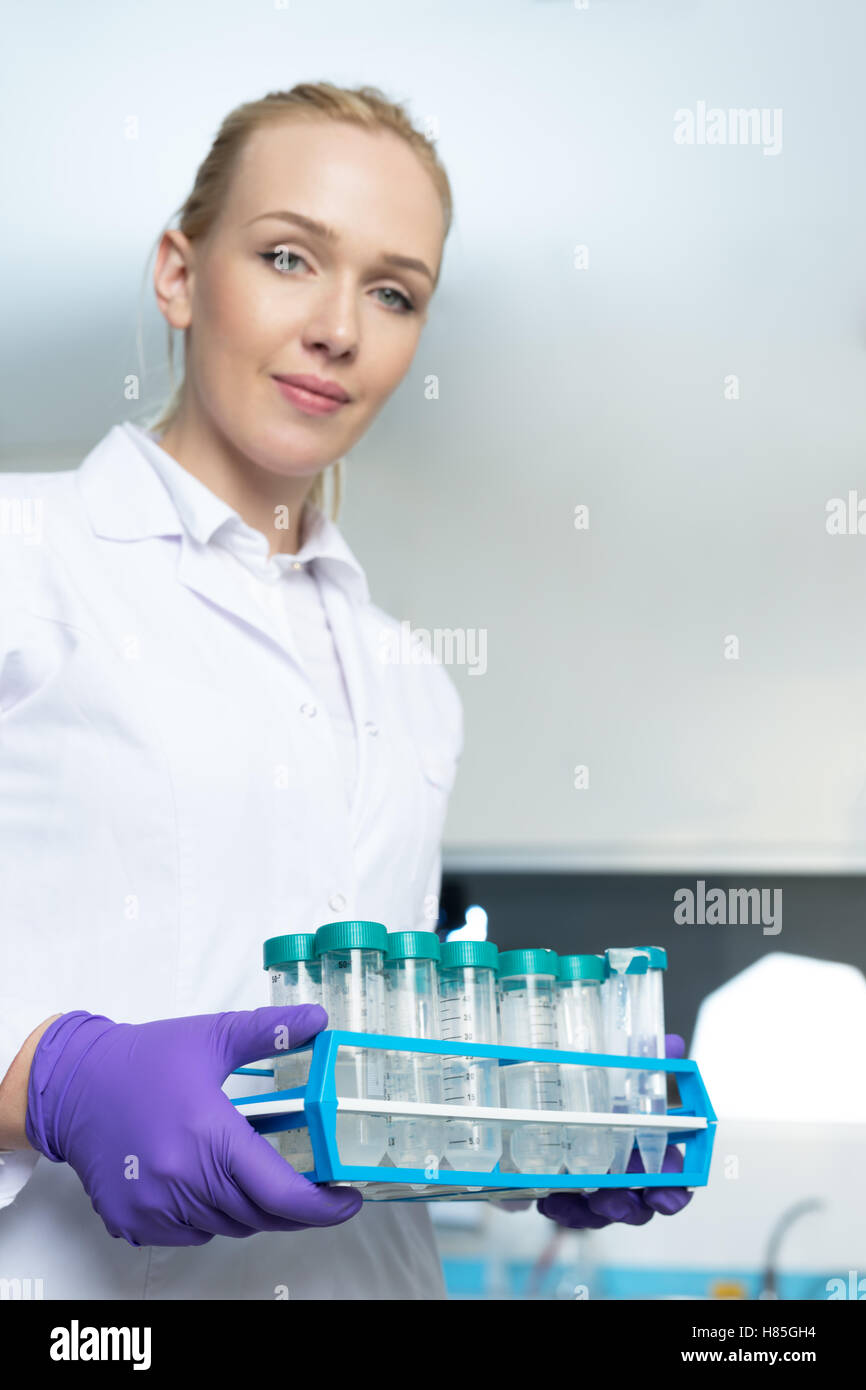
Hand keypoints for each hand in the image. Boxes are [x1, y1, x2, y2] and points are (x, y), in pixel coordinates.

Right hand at [25, 1005, 361, 1245]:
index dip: (323, 1207)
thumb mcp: (212, 1035)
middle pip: (259, 1216)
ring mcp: (155, 1207)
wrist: (73, 1084)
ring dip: (250, 1210)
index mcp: (208, 1135)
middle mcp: (182, 1179)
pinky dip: (210, 1218)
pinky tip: (208, 1184)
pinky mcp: (133, 1222)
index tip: (347, 1200)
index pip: (280, 1193)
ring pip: (227, 1228)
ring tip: (253, 1176)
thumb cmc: (141, 1060)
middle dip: (293, 1207)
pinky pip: (191, 1235)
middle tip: (311, 1187)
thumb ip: (270, 1030)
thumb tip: (318, 1018)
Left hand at [537, 1032, 693, 1229]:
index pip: (670, 1171)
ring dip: (596, 1213)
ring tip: (581, 1199)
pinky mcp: (564, 1194)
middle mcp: (622, 1167)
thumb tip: (671, 1044)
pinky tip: (551, 1201)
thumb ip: (640, 1059)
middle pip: (642, 1202)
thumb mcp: (604, 1068)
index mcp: (640, 1139)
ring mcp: (595, 1185)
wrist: (525, 1102)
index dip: (674, 1187)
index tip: (662, 1192)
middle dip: (633, 1207)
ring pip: (606, 1213)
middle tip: (614, 1201)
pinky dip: (563, 1210)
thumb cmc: (578, 1089)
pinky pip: (570, 1214)